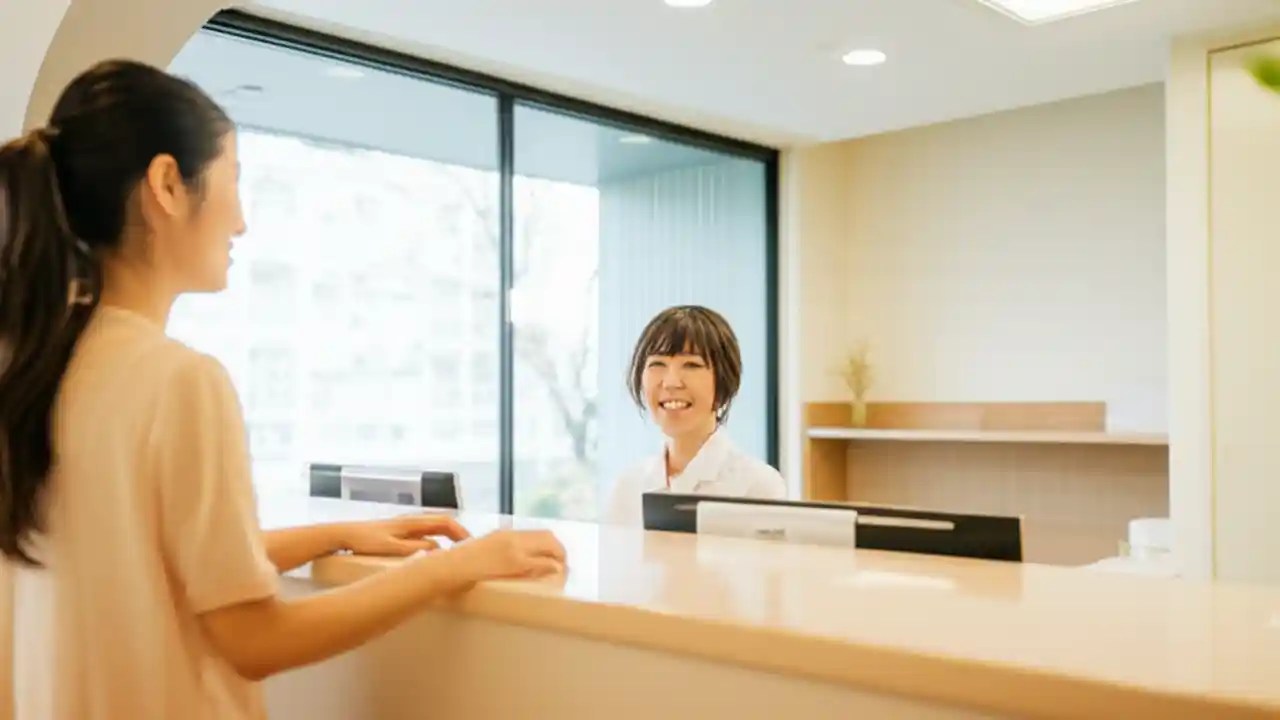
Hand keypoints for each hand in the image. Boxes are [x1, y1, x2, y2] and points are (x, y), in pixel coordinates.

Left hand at [335, 515, 470, 556]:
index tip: (470, 547)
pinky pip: (425, 533)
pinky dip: (436, 540)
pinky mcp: (399, 532)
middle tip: (468, 550)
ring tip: (455, 553)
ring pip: (434, 528)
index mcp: (412, 523)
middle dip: (458, 534)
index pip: (445, 523)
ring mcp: (405, 526)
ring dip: (448, 537)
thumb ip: (415, 549)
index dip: (461, 533)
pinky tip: (433, 552)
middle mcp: (412, 521)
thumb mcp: (391, 548)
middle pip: (442, 523)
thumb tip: (439, 550)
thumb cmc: (365, 541)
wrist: (343, 534)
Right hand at [443, 529, 566, 582]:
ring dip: (559, 559)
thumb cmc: (458, 565)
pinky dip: (552, 568)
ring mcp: (515, 550)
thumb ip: (496, 552)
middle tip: (563, 566)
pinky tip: (555, 575)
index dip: (551, 545)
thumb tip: (506, 563)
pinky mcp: (515, 564)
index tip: (554, 556)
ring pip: (550, 548)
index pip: (538, 534)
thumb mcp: (480, 551)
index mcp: (504, 534)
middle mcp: (512, 538)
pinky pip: (543, 563)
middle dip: (560, 551)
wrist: (449, 568)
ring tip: (561, 573)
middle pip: (548, 538)